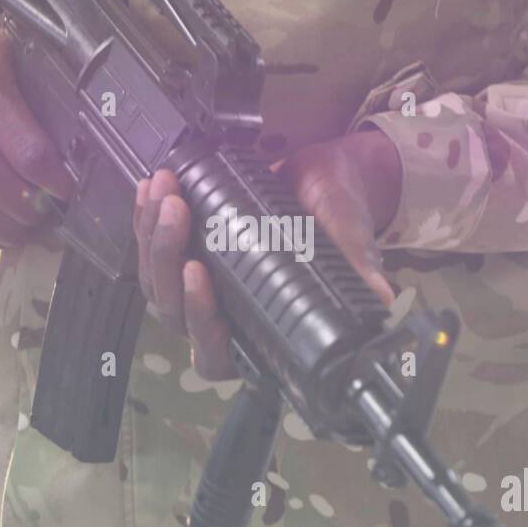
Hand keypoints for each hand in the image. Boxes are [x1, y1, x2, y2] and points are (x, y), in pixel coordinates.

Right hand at [0, 27, 72, 253]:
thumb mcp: (4, 57)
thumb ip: (42, 91)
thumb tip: (92, 131)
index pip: (34, 160)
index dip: (62, 182)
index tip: (71, 186)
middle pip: (22, 206)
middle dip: (47, 208)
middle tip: (53, 200)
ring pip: (1, 231)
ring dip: (23, 226)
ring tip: (28, 208)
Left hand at [133, 130, 401, 379]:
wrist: (324, 171)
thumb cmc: (336, 207)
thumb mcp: (347, 228)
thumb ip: (356, 261)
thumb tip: (382, 297)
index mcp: (263, 327)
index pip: (218, 355)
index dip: (201, 323)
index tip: (198, 273)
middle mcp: (226, 315)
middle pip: (174, 314)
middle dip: (166, 259)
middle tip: (178, 210)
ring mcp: (200, 286)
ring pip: (155, 282)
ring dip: (152, 236)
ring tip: (165, 189)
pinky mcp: (185, 253)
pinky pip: (151, 250)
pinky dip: (145, 218)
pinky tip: (150, 188)